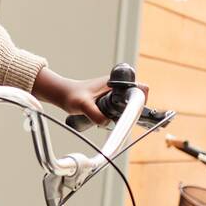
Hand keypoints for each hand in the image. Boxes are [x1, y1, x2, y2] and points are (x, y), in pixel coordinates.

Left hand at [32, 67, 149, 125]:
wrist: (62, 94)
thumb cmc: (71, 95)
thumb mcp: (82, 105)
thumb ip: (95, 114)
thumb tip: (106, 123)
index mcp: (115, 82)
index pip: (141, 88)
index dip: (142, 99)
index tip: (135, 110)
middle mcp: (117, 86)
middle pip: (137, 98)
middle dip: (134, 110)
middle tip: (126, 119)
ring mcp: (114, 93)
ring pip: (130, 104)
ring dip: (127, 113)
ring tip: (120, 120)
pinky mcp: (110, 100)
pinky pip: (122, 108)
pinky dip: (121, 115)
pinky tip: (115, 122)